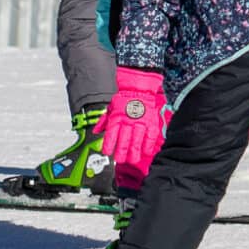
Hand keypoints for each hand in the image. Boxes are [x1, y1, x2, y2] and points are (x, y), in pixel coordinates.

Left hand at [99, 66, 167, 188]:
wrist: (139, 89)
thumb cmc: (124, 99)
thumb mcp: (110, 107)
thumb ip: (103, 121)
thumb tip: (96, 131)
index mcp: (117, 117)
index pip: (111, 133)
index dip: (109, 144)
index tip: (107, 152)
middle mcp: (128, 120)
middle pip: (124, 139)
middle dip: (121, 151)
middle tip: (120, 160)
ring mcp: (141, 121)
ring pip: (137, 139)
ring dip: (134, 151)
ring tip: (132, 160)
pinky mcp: (151, 122)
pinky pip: (150, 136)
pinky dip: (148, 144)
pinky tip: (146, 151)